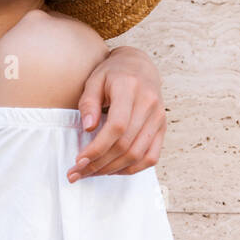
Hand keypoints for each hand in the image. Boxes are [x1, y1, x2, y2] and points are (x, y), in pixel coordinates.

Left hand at [70, 45, 165, 180]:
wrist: (139, 66)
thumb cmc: (112, 73)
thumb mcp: (94, 80)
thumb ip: (89, 102)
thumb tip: (88, 127)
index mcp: (131, 89)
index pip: (117, 126)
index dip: (98, 147)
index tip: (79, 160)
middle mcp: (149, 105)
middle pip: (126, 145)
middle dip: (99, 163)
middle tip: (77, 172)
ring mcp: (159, 118)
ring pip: (138, 155)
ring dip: (112, 169)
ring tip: (90, 173)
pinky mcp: (162, 128)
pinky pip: (151, 157)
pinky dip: (132, 168)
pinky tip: (113, 170)